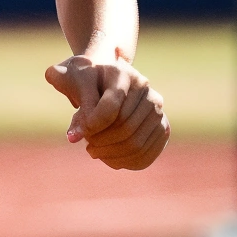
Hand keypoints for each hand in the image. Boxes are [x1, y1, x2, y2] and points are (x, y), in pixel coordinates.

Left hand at [45, 52, 168, 169]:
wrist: (109, 81)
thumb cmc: (88, 84)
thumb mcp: (77, 91)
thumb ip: (78, 114)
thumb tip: (72, 138)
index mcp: (124, 75)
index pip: (111, 106)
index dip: (94, 125)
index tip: (82, 134)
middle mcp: (147, 91)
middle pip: (125, 128)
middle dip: (103, 142)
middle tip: (88, 146)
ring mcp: (158, 110)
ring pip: (136, 144)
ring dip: (112, 155)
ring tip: (96, 152)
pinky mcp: (163, 127)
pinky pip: (147, 153)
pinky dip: (127, 162)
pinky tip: (110, 160)